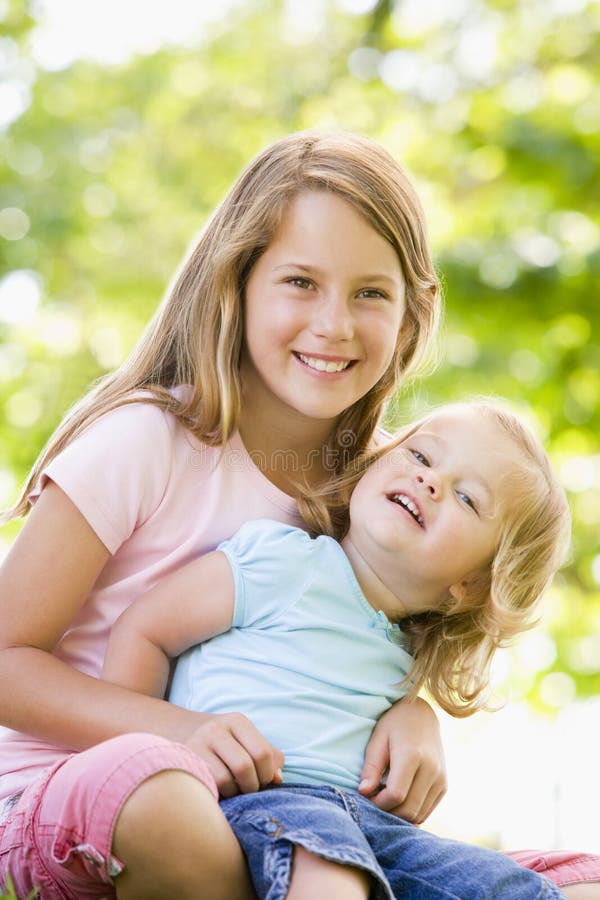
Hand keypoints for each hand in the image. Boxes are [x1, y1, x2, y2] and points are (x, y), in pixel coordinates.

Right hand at [184, 712, 283, 797]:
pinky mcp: (184, 762)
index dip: (267, 774)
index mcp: (237, 721)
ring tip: (233, 790)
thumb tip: (278, 779)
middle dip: (251, 786)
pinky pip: (207, 786)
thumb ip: (269, 757)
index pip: (263, 753)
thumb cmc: (224, 743)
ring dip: (234, 793)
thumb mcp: (246, 741)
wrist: (180, 732)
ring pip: (225, 780)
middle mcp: (216, 729)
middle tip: (248, 789)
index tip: (263, 780)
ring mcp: (197, 744)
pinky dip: (219, 794)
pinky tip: (219, 791)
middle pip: (244, 767)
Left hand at [358, 697, 446, 823]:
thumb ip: (371, 767)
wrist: (421, 714)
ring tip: (385, 799)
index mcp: (412, 755)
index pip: (395, 795)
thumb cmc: (394, 724)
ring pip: (418, 815)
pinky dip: (411, 813)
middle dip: (387, 812)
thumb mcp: (378, 739)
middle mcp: (431, 769)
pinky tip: (398, 800)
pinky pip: (426, 811)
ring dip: (399, 815)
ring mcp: (440, 779)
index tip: (366, 796)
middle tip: (373, 800)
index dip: (378, 803)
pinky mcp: (444, 785)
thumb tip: (364, 792)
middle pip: (408, 809)